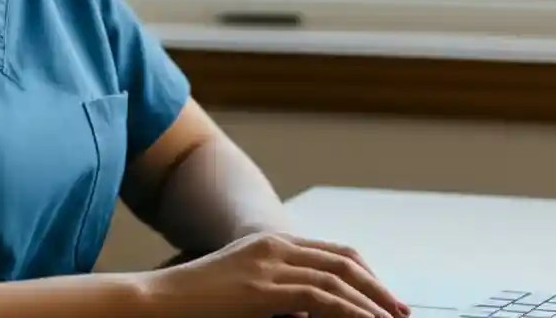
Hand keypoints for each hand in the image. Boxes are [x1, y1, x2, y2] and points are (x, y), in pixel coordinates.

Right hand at [144, 231, 410, 317]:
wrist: (154, 299)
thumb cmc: (192, 301)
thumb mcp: (239, 290)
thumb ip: (273, 293)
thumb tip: (304, 311)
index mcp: (270, 244)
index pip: (333, 253)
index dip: (365, 275)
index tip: (385, 298)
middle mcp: (275, 247)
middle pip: (344, 261)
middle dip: (377, 288)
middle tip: (401, 312)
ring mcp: (269, 265)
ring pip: (338, 279)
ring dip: (371, 303)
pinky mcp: (263, 290)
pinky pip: (320, 298)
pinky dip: (350, 311)